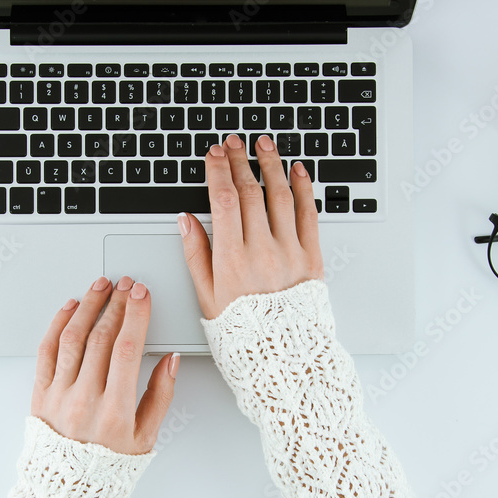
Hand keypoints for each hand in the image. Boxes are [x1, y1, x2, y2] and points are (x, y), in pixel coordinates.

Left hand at [31, 276, 177, 454]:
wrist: (66, 491)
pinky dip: (58, 324)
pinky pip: (46, 351)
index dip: (136, 316)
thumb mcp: (146, 438)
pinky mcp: (40, 394)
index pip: (126, 349)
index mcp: (114, 411)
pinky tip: (70, 308)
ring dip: (88, 306)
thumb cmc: (107, 467)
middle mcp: (84, 400)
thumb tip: (171, 362)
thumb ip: (160, 397)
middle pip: (101, 338)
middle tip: (126, 284)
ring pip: (72, 338)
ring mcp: (59, 396)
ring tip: (100, 287)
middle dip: (116, 305)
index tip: (142, 295)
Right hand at [178, 133, 323, 318]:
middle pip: (250, 192)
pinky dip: (303, 187)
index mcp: (232, 260)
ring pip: (280, 195)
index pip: (224, 201)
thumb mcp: (207, 297)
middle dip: (240, 161)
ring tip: (264, 145)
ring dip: (271, 165)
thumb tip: (186, 221)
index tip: (214, 154)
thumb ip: (196, 256)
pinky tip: (297, 170)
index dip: (218, 171)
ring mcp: (290, 251)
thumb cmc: (243, 330)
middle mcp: (262, 251)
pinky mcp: (312, 256)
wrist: (283, 354)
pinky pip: (308, 213)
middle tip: (234, 143)